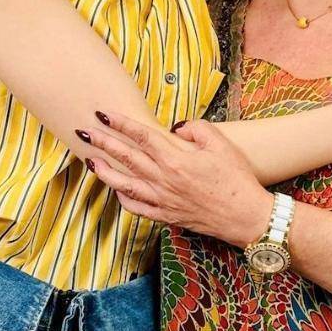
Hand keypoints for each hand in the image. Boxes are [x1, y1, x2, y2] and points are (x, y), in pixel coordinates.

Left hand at [81, 112, 271, 248]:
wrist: (246, 216)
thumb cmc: (237, 179)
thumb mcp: (221, 144)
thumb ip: (196, 129)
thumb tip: (176, 129)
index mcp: (177, 160)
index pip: (142, 137)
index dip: (121, 124)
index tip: (104, 114)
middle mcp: (164, 180)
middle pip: (127, 158)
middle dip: (104, 143)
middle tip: (85, 132)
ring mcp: (163, 200)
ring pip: (125, 184)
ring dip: (105, 171)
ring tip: (89, 160)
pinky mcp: (166, 216)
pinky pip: (137, 207)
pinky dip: (122, 197)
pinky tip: (116, 188)